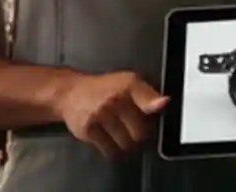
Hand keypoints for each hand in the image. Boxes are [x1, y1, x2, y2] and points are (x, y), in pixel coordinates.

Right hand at [54, 70, 169, 157]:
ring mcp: (100, 115)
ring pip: (126, 144)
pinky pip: (110, 151)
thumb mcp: (128, 82)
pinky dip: (113, 150)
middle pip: (141, 132)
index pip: (146, 97)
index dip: (155, 103)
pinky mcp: (88, 130)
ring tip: (123, 133)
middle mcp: (114, 99)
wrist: (70, 92)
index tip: (162, 105)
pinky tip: (111, 139)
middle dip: (141, 134)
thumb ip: (148, 94)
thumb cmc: (104, 89)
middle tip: (136, 129)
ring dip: (128, 144)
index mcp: (128, 84)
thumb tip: (165, 103)